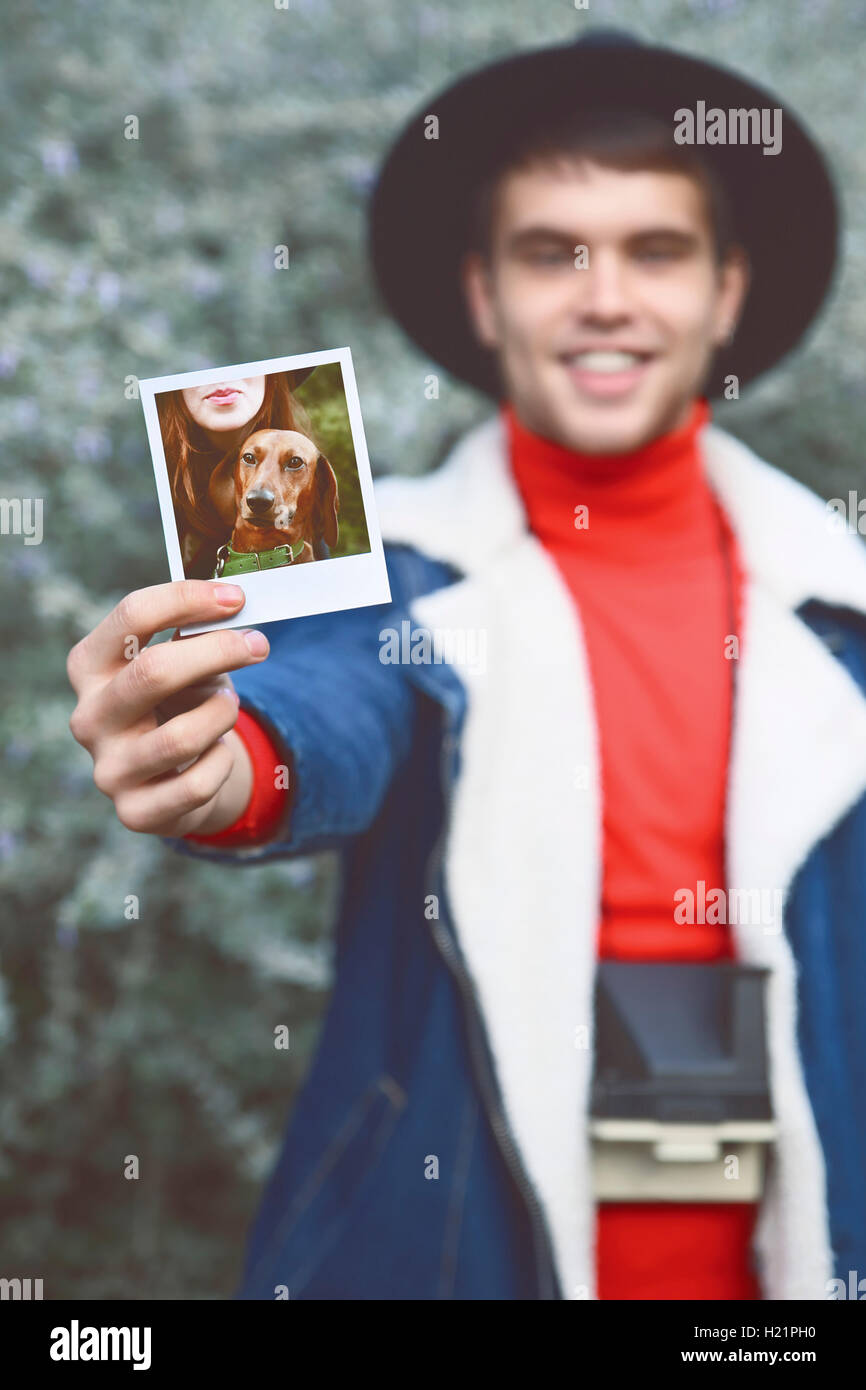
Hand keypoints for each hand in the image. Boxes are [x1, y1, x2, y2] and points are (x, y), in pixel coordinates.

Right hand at [67, 580, 269, 837]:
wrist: (172, 780)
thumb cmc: (177, 704)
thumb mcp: (182, 664)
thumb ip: (198, 636)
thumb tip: (235, 608)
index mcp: (90, 667)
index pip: (132, 616)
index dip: (188, 599)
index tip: (237, 597)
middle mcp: (88, 717)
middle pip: (154, 671)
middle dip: (217, 652)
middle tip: (258, 644)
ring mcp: (107, 769)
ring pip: (182, 736)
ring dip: (222, 713)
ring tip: (227, 705)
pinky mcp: (134, 812)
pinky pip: (198, 783)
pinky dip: (221, 762)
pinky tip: (217, 754)